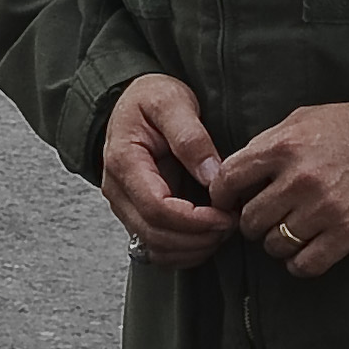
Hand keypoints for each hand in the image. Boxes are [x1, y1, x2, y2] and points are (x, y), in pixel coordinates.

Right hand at [98, 75, 235, 269]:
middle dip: (198, 238)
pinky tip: (206, 236)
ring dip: (192, 248)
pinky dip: (183, 251)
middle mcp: (117, 189)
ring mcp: (124, 205)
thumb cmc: (151, 98)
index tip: (226, 215)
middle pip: (154, 234)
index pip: (156, 208)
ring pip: (153, 248)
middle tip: (232, 224)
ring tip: (222, 229)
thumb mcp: (172, 102)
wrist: (133, 101)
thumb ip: (190, 137)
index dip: (194, 220)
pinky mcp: (135, 213)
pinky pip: (155, 248)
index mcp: (124, 162)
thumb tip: (211, 176)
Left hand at [210, 102, 348, 279]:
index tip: (227, 201)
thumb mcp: (304, 119)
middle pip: (251, 219)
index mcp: (283, 147)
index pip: (230, 178)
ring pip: (275, 244)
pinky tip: (304, 253)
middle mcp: (299, 180)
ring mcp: (324, 210)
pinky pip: (306, 264)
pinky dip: (299, 263)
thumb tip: (237, 169)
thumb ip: (269, 142)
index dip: (222, 194)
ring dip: (277, 243)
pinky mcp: (347, 234)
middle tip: (264, 219)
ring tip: (288, 233)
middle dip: (252, 222)